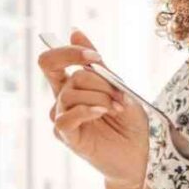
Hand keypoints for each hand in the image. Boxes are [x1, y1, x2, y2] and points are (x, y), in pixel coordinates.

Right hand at [37, 28, 149, 188]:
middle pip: (59, 71)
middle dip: (96, 78)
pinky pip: (65, 118)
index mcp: (72, 85)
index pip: (51, 60)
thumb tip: (74, 32)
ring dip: (101, 96)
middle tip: (119, 93)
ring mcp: (62, 118)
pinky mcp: (67, 136)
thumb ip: (97, 65)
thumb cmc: (129, 122)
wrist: (138, 156)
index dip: (69, 52)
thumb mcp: (118, 87)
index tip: (95, 58)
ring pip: (70, 92)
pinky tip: (102, 112)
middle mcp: (62, 99)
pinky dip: (86, 110)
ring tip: (118, 109)